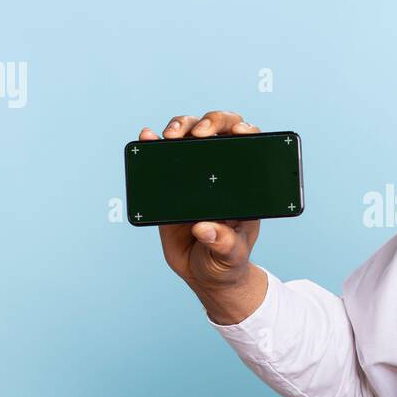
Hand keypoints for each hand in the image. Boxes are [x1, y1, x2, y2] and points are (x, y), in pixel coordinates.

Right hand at [138, 111, 262, 299]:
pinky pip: (161, 158)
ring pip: (189, 136)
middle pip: (218, 131)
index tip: (238, 132)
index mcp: (245, 185)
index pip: (250, 146)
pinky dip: (152, 144)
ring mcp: (194, 175)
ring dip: (180, 126)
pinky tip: (146, 137)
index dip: (245, 130)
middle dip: (209, 122)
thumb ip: (223, 243)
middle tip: (199, 133)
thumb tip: (204, 228)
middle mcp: (220, 173)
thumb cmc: (227, 261)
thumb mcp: (231, 254)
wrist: (204, 274)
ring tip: (170, 135)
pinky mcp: (169, 184)